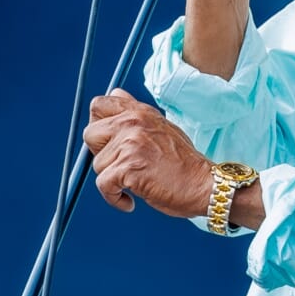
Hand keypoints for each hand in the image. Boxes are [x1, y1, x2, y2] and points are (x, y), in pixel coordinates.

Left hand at [83, 89, 221, 219]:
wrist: (204, 184)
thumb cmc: (184, 163)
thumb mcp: (161, 126)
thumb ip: (136, 114)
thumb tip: (116, 94)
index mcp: (140, 112)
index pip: (99, 104)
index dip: (97, 125)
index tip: (107, 143)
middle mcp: (133, 123)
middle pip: (90, 134)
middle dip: (100, 154)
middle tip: (118, 166)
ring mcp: (131, 144)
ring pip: (98, 164)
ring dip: (111, 180)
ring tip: (132, 185)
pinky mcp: (129, 167)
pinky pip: (103, 185)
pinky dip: (114, 198)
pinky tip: (129, 200)